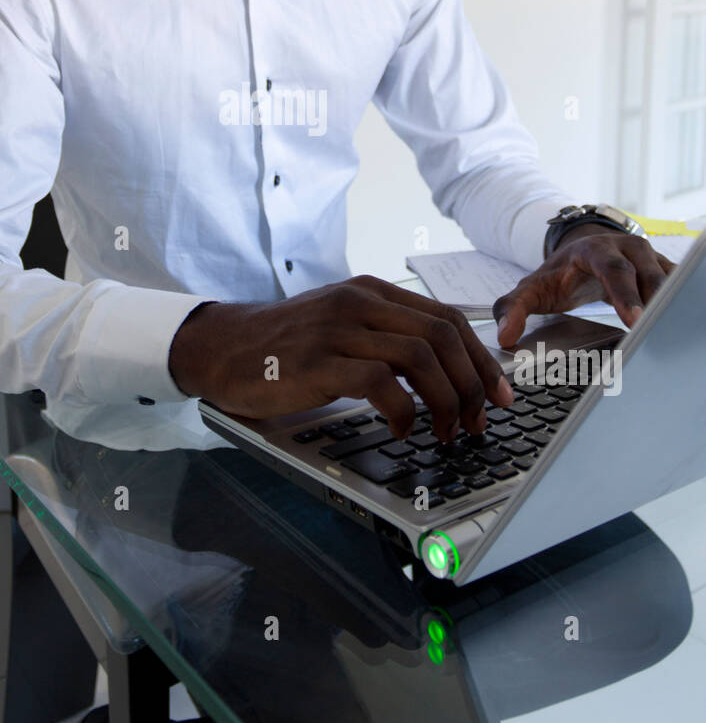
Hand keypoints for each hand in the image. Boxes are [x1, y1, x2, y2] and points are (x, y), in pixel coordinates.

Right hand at [168, 274, 513, 442]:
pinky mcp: (318, 360)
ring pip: (420, 356)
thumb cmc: (284, 346)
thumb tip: (445, 370)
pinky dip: (403, 410)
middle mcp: (360, 302)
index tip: (498, 394)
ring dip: (446, 401)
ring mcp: (338, 329)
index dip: (482, 359)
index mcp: (372, 291)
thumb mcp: (341, 326)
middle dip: (473, 383)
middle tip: (478, 421)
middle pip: (443, 335)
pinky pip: (380, 382)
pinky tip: (402, 430)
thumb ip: (385, 336)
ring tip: (446, 431)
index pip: (447, 318)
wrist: (223, 348)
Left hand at [492, 225, 676, 348]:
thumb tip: (505, 336)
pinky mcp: (665, 269)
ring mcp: (651, 257)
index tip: (634, 320)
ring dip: (669, 307)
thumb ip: (513, 308)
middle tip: (656, 334)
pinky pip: (678, 288)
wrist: (582, 253)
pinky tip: (675, 328)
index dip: (625, 294)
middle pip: (649, 276)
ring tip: (668, 336)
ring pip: (669, 282)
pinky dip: (677, 306)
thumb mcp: (533, 288)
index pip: (615, 270)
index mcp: (596, 250)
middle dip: (654, 305)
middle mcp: (628, 248)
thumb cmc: (559, 275)